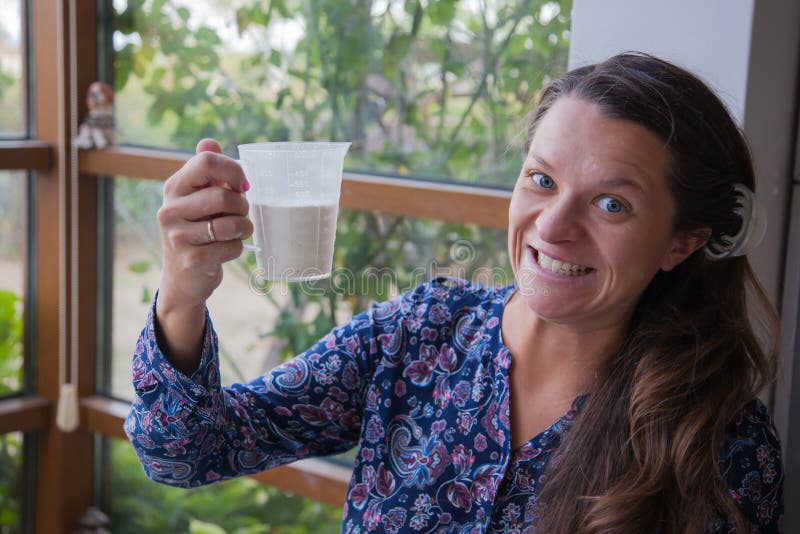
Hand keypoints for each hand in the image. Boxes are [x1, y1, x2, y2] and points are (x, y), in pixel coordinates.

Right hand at [154, 139, 252, 368]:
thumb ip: (205, 169)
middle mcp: (170, 209)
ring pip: (231, 224)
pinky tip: (225, 250)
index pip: (207, 162)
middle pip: (223, 195)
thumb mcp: (197, 198)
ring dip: (244, 228)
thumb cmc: (198, 230)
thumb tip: (209, 142)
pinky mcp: (192, 259)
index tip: (242, 185)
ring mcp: (178, 236)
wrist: (183, 278)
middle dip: (242, 205)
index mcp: (174, 187)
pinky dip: (237, 248)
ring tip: (238, 231)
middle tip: (241, 213)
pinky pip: (231, 247)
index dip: (233, 170)